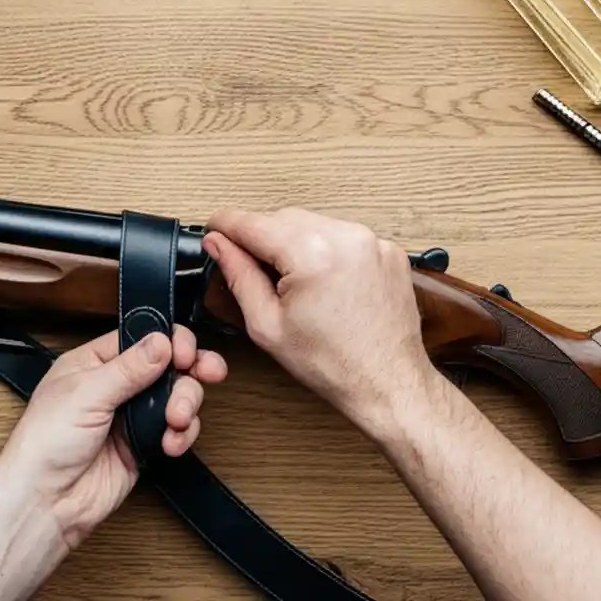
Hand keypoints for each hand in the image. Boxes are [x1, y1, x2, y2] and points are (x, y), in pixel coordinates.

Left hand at [0, 327, 226, 547]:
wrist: (47, 501)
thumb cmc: (45, 444)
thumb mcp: (85, 393)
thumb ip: (129, 368)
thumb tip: (163, 341)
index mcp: (94, 363)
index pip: (142, 338)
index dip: (170, 341)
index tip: (186, 352)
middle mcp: (115, 386)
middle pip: (168, 365)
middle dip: (191, 369)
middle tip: (208, 372)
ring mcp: (131, 416)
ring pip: (178, 396)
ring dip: (186, 404)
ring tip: (177, 419)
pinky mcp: (144, 445)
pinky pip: (177, 430)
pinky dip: (182, 435)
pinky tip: (171, 443)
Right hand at [203, 208, 431, 431]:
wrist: (387, 382)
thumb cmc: (333, 364)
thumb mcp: (267, 324)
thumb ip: (238, 275)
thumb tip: (218, 244)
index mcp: (312, 254)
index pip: (253, 222)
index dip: (225, 225)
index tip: (213, 229)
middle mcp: (346, 237)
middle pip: (283, 217)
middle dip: (262, 237)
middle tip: (250, 267)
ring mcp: (372, 241)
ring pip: (313, 223)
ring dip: (293, 241)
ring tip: (292, 281)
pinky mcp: (388, 250)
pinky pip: (342, 235)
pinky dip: (325, 249)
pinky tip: (322, 281)